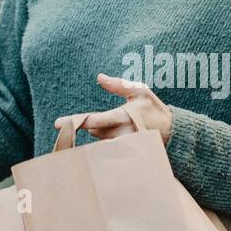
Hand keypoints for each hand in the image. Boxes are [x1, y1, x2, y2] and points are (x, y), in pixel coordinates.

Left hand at [54, 73, 174, 143]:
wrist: (172, 131)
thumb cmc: (154, 108)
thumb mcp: (140, 91)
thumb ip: (119, 85)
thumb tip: (99, 77)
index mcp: (125, 116)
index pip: (96, 120)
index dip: (77, 121)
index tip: (57, 123)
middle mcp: (123, 133)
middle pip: (94, 132)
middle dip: (85, 126)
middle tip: (71, 123)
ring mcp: (124, 146)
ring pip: (99, 140)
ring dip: (95, 133)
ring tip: (95, 127)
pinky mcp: (126, 153)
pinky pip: (107, 149)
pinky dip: (101, 142)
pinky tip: (101, 138)